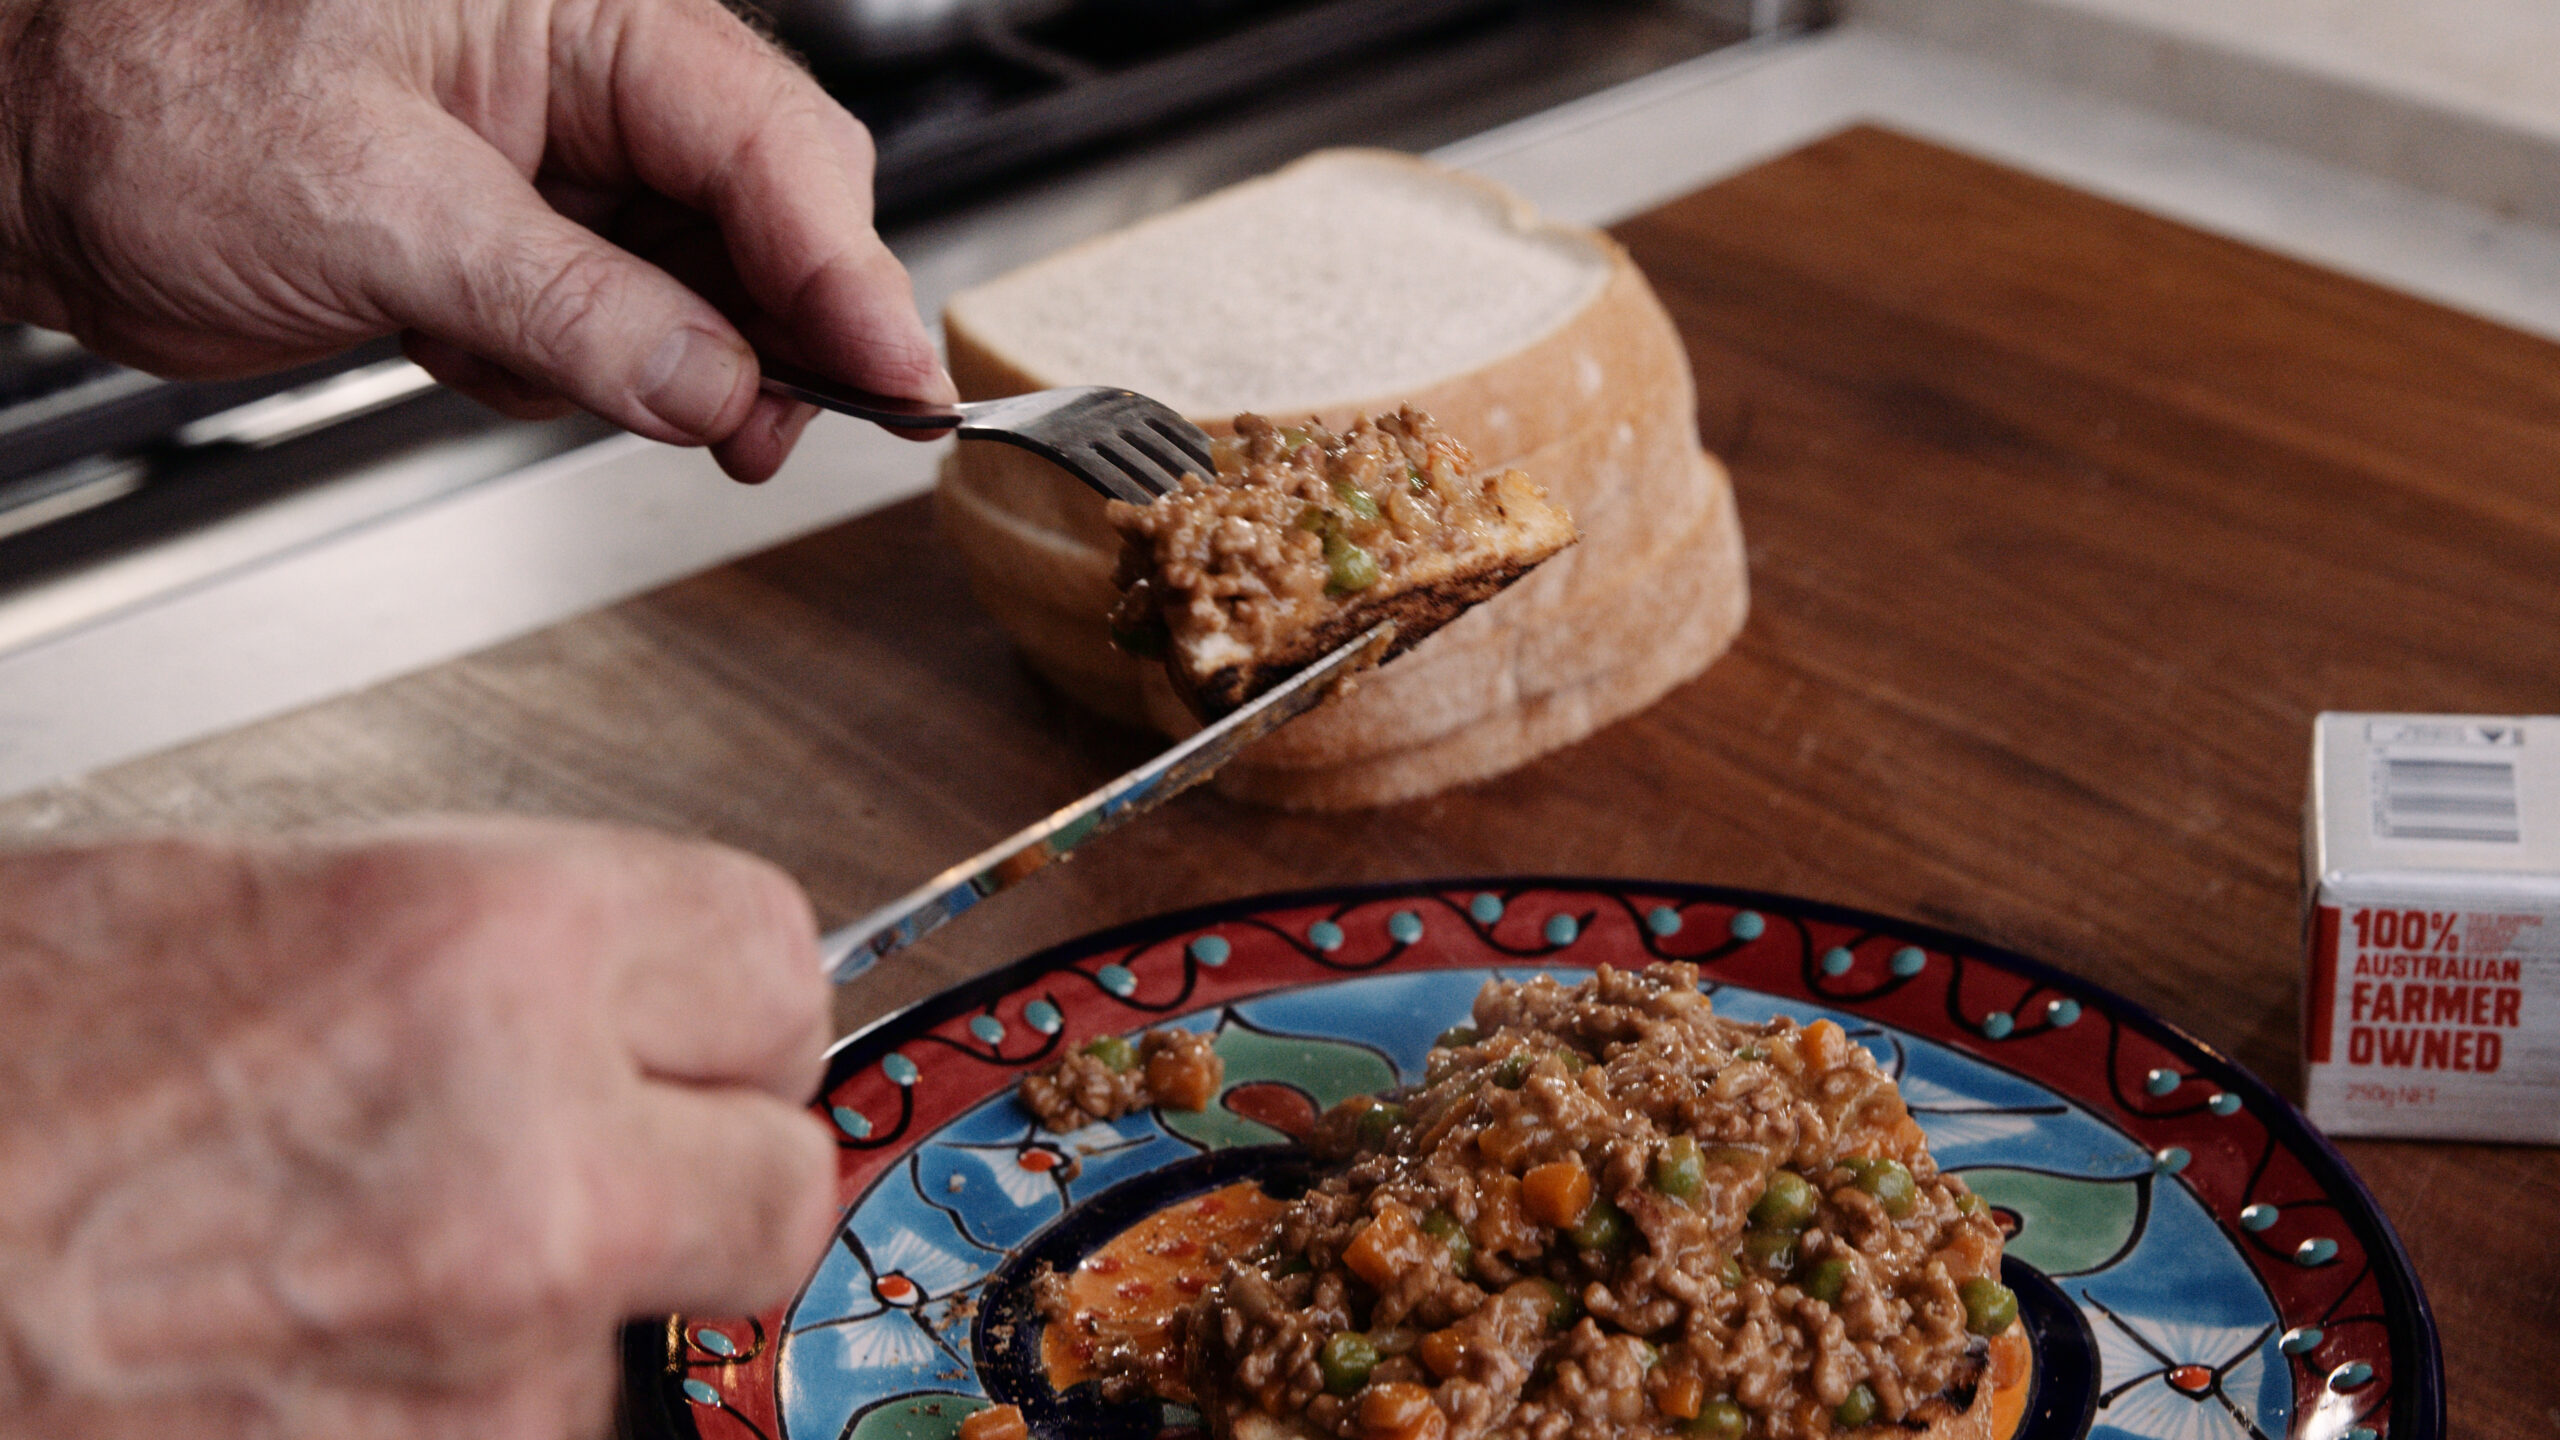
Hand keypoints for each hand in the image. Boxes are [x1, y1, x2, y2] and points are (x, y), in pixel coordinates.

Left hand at [0, 0, 953, 480]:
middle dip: (784, 330)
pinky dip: (597, 376)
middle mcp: (589, 78)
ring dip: (690, 369)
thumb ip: (569, 302)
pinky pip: (627, 324)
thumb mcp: (377, 212)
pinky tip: (502, 362)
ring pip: (711, 281)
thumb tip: (715, 379)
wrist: (25, 156)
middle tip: (785, 433)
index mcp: (581, 14)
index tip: (899, 379)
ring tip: (627, 403)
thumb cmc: (150, 105)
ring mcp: (562, 161)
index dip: (848, 271)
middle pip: (772, 211)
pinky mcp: (523, 237)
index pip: (770, 143)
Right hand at [0, 817, 836, 1438]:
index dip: (721, 1007)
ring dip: (532, 1312)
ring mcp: (469, 1375)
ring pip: (625, 1343)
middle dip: (692, 1173)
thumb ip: (486, 961)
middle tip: (579, 1158)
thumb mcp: (247, 907)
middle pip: (770, 1186)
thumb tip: (623, 998)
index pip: (777, 967)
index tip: (687, 1033)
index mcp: (484, 953)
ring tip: (323, 1259)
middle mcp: (517, 1165)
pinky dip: (424, 1411)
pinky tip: (271, 1359)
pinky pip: (503, 1438)